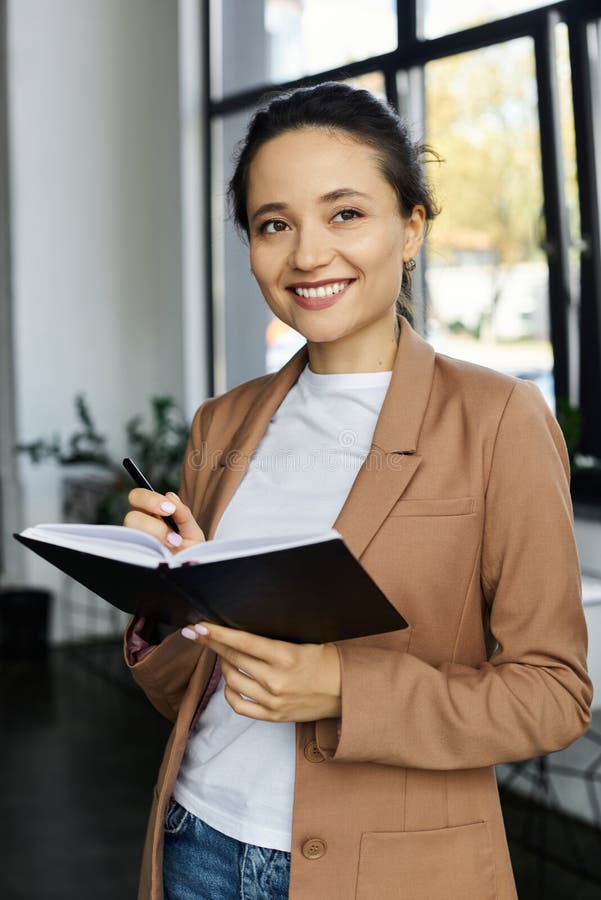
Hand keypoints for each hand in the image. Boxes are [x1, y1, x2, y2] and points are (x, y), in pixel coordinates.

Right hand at [123, 488, 204, 552]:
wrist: (191, 575)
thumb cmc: (189, 551)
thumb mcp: (192, 531)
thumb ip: (183, 513)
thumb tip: (170, 496)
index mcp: (151, 515)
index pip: (138, 497)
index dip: (150, 499)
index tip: (170, 508)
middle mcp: (139, 527)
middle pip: (131, 515)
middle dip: (152, 521)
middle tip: (172, 527)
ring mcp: (135, 543)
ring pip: (132, 531)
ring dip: (156, 535)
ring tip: (175, 544)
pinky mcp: (134, 558)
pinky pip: (134, 551)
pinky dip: (151, 551)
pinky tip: (165, 555)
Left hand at [181, 622, 340, 722]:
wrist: (346, 692)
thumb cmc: (327, 661)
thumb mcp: (304, 642)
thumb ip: (273, 640)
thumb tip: (241, 631)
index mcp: (287, 656)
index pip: (243, 642)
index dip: (217, 633)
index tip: (198, 627)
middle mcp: (277, 680)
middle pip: (233, 659)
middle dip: (214, 644)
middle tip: (202, 635)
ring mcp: (273, 701)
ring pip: (232, 681)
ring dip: (223, 665)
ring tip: (225, 655)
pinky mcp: (273, 716)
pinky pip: (239, 706)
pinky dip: (229, 692)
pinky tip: (230, 681)